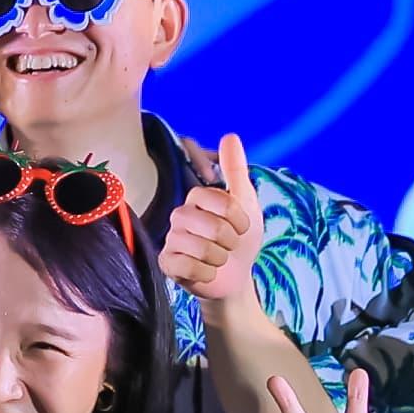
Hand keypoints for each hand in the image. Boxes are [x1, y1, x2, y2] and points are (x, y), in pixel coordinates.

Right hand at [161, 129, 265, 309]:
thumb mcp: (246, 203)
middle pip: (212, 226)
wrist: (236, 277)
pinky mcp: (167, 263)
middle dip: (230, 240)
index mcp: (197, 198)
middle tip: (229, 245)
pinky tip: (207, 272)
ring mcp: (171, 240)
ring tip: (219, 259)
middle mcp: (179, 216)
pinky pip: (188, 267)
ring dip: (220, 258)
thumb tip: (230, 135)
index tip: (242, 226)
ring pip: (201, 248)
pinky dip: (207, 273)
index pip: (219, 200)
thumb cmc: (240, 238)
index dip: (238, 218)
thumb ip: (236, 170)